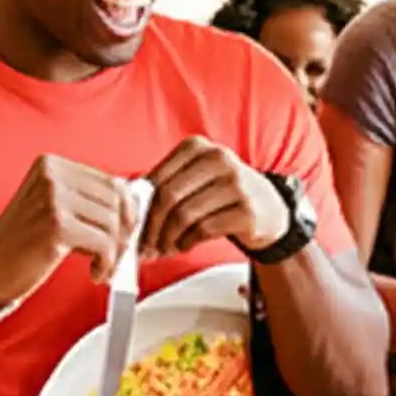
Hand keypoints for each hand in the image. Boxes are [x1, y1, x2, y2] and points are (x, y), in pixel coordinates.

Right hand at [0, 155, 139, 308]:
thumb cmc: (24, 244)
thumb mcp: (54, 208)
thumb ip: (88, 199)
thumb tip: (138, 201)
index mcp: (52, 165)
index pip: (113, 182)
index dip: (128, 212)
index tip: (124, 235)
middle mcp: (51, 175)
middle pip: (117, 201)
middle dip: (125, 232)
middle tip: (116, 255)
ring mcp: (52, 199)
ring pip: (114, 223)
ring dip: (116, 251)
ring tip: (102, 266)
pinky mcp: (55, 226)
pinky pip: (105, 243)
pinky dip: (107, 263)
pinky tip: (95, 273)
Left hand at [141, 136, 287, 256]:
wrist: (268, 207)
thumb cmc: (222, 193)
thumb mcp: (196, 177)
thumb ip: (165, 184)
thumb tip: (127, 206)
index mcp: (198, 147)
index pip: (158, 178)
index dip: (140, 206)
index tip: (133, 227)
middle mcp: (219, 159)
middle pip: (169, 196)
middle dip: (151, 226)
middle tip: (144, 246)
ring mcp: (236, 184)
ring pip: (184, 215)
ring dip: (168, 238)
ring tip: (163, 248)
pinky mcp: (246, 211)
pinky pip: (204, 230)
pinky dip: (187, 242)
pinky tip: (184, 245)